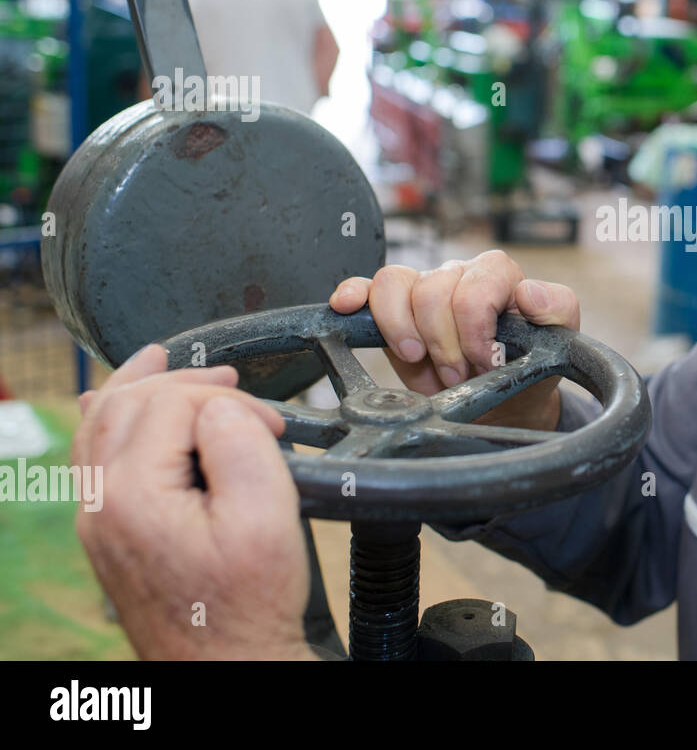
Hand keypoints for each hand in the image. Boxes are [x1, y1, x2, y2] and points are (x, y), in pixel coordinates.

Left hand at [73, 345, 314, 659]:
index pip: (171, 403)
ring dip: (136, 387)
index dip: (228, 401)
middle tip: (232, 381)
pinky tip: (109, 407)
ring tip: (161, 359)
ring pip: (99, 425)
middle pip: (127, 404)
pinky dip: (108, 419)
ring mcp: (97, 518)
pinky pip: (92, 456)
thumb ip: (241, 442)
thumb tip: (221, 407)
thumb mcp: (266, 514)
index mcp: (134, 493)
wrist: (227, 665)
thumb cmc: (248, 603)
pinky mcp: (107, 531)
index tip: (274, 426)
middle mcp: (101, 502)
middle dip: (183, 382)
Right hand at [330, 250, 579, 430]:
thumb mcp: (560, 344)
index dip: (475, 330)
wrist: (503, 405)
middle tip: (459, 375)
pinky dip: (355, 294)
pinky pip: (368, 287)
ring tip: (422, 361)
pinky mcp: (393, 311)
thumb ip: (558, 310)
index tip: (485, 363)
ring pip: (395, 284)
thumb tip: (530, 293)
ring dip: (405, 333)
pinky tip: (347, 307)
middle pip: (432, 290)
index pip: (476, 283)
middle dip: (445, 344)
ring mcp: (424, 290)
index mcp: (499, 275)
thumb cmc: (529, 370)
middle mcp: (459, 275)